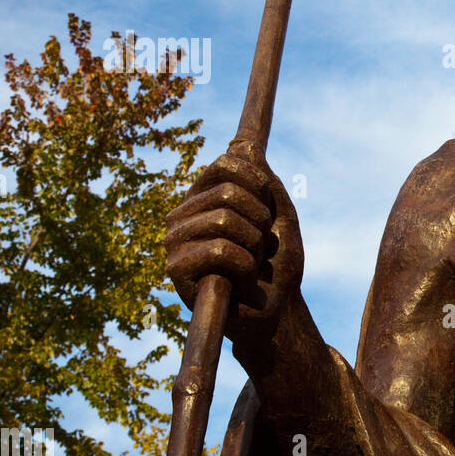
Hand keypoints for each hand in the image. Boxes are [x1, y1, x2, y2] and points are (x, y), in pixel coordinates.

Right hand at [165, 139, 303, 345]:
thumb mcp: (279, 215)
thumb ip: (265, 181)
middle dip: (259, 222)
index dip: (259, 185)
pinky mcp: (176, 271)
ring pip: (224, 221)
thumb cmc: (275, 263)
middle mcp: (182, 216)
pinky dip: (245, 266)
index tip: (268, 209)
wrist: (277, 309)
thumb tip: (244, 146)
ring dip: (254, 246)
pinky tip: (241, 281)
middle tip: (259, 246)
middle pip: (228, 194)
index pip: (226, 164)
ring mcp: (175, 243)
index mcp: (202, 197)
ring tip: (251, 264)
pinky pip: (219, 251)